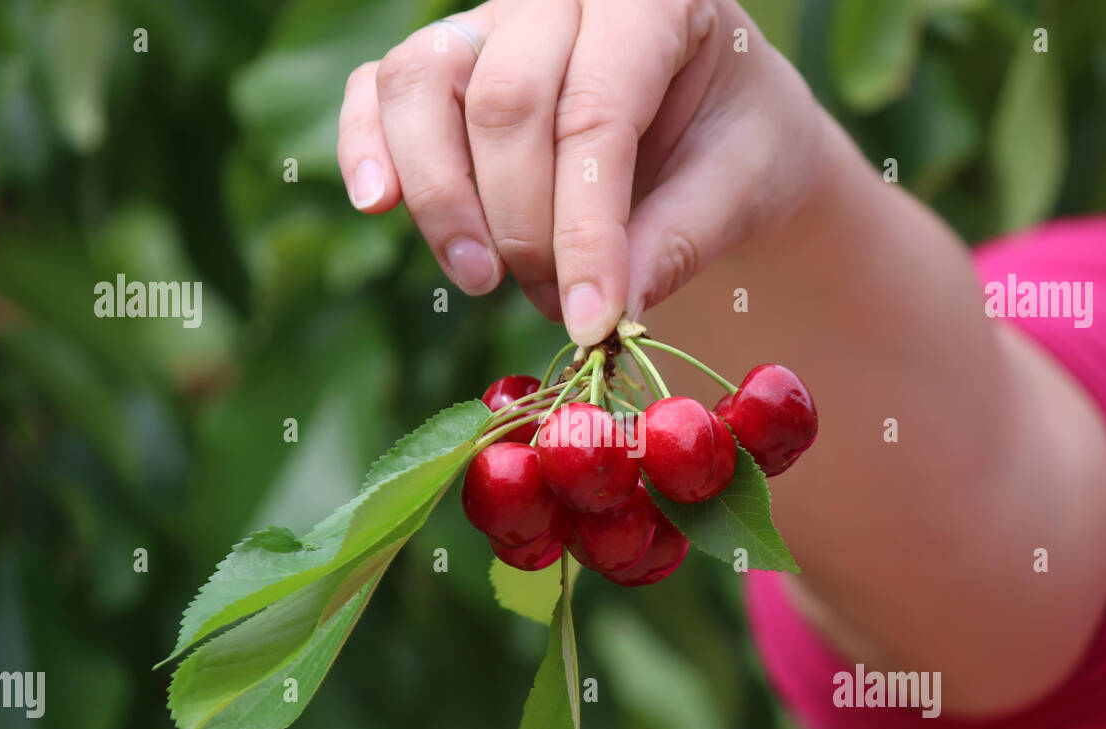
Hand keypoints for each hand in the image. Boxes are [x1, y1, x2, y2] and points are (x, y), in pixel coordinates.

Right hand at [336, 0, 824, 344]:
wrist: (717, 124)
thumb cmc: (734, 147)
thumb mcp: (739, 189)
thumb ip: (677, 243)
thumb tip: (604, 315)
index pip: (596, 114)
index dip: (585, 229)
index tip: (588, 321)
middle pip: (503, 103)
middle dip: (523, 226)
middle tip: (556, 305)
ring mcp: (491, 20)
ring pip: (424, 85)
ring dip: (442, 197)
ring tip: (480, 280)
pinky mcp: (446, 61)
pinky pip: (381, 88)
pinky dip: (366, 144)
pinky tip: (378, 200)